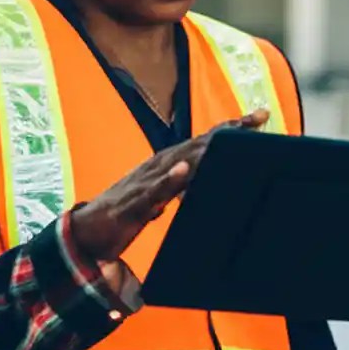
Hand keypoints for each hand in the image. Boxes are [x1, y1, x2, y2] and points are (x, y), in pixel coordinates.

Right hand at [70, 109, 269, 261]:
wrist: (86, 233)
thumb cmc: (124, 214)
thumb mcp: (162, 198)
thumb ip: (182, 189)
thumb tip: (202, 182)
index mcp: (167, 165)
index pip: (204, 142)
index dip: (232, 129)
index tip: (262, 115)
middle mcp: (158, 166)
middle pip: (199, 144)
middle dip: (230, 131)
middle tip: (261, 115)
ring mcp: (145, 182)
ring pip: (180, 161)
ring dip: (207, 148)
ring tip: (234, 135)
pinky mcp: (132, 203)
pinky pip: (153, 191)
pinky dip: (169, 180)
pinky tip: (184, 170)